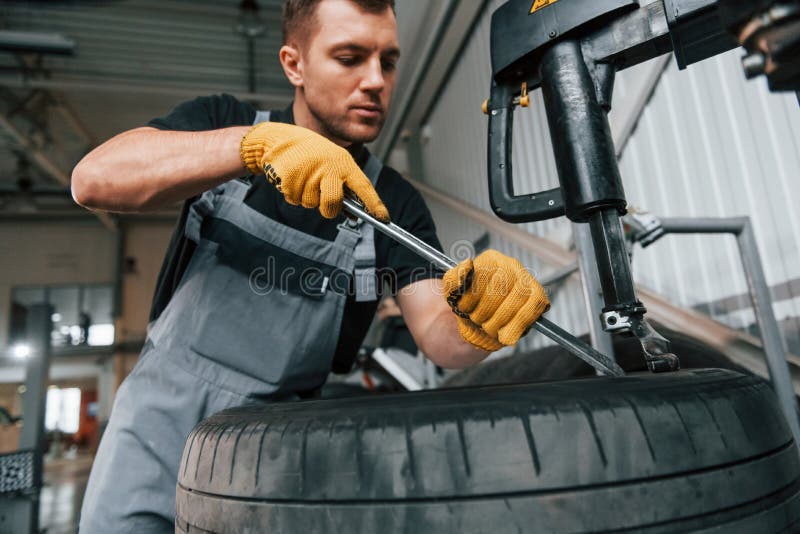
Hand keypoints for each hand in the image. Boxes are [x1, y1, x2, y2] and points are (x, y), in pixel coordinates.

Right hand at [240, 122, 388, 220]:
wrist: (280, 139)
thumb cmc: (312, 154)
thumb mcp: (333, 164)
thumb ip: (344, 188)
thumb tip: (355, 216)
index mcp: (343, 163)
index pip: (363, 187)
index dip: (374, 204)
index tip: (384, 219)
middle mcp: (328, 168)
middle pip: (332, 204)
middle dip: (328, 209)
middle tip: (322, 200)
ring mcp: (308, 174)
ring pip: (310, 204)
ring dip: (307, 197)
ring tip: (304, 178)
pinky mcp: (289, 179)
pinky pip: (294, 200)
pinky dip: (293, 194)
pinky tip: (293, 178)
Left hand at [442, 250, 549, 351]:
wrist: (480, 324)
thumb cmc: (469, 306)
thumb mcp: (452, 293)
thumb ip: (453, 280)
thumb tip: (468, 264)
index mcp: (490, 260)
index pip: (483, 275)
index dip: (472, 297)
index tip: (463, 309)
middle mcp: (511, 265)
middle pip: (500, 287)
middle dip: (486, 311)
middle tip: (477, 320)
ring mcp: (526, 279)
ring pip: (517, 299)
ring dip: (499, 321)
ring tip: (489, 327)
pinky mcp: (537, 296)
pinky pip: (535, 306)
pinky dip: (517, 326)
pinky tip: (505, 336)